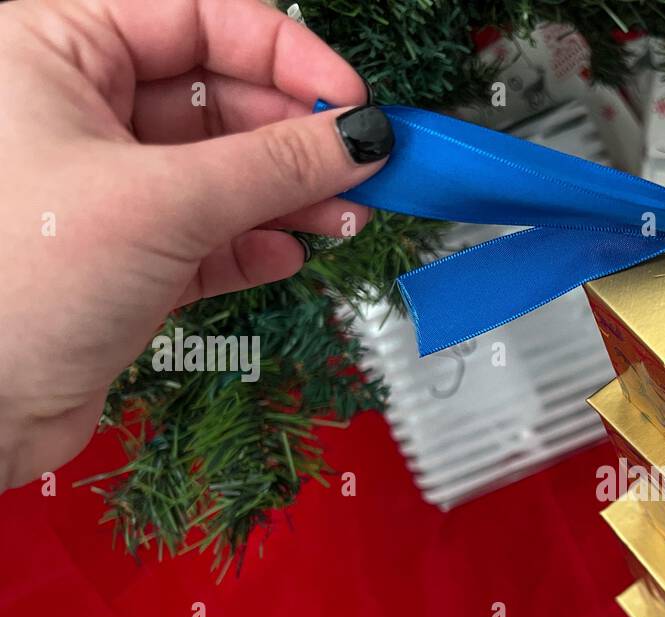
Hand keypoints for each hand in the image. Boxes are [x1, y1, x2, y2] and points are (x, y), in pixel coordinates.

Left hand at [0, 0, 392, 489]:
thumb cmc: (13, 278)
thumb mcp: (165, 202)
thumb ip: (275, 166)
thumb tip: (358, 139)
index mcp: (56, 50)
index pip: (197, 18)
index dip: (285, 55)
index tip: (351, 100)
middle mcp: (76, 108)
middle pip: (217, 98)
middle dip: (298, 137)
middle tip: (366, 167)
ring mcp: (103, 185)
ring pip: (221, 171)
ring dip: (290, 195)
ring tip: (346, 216)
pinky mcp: (124, 255)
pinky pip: (209, 234)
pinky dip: (254, 244)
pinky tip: (289, 253)